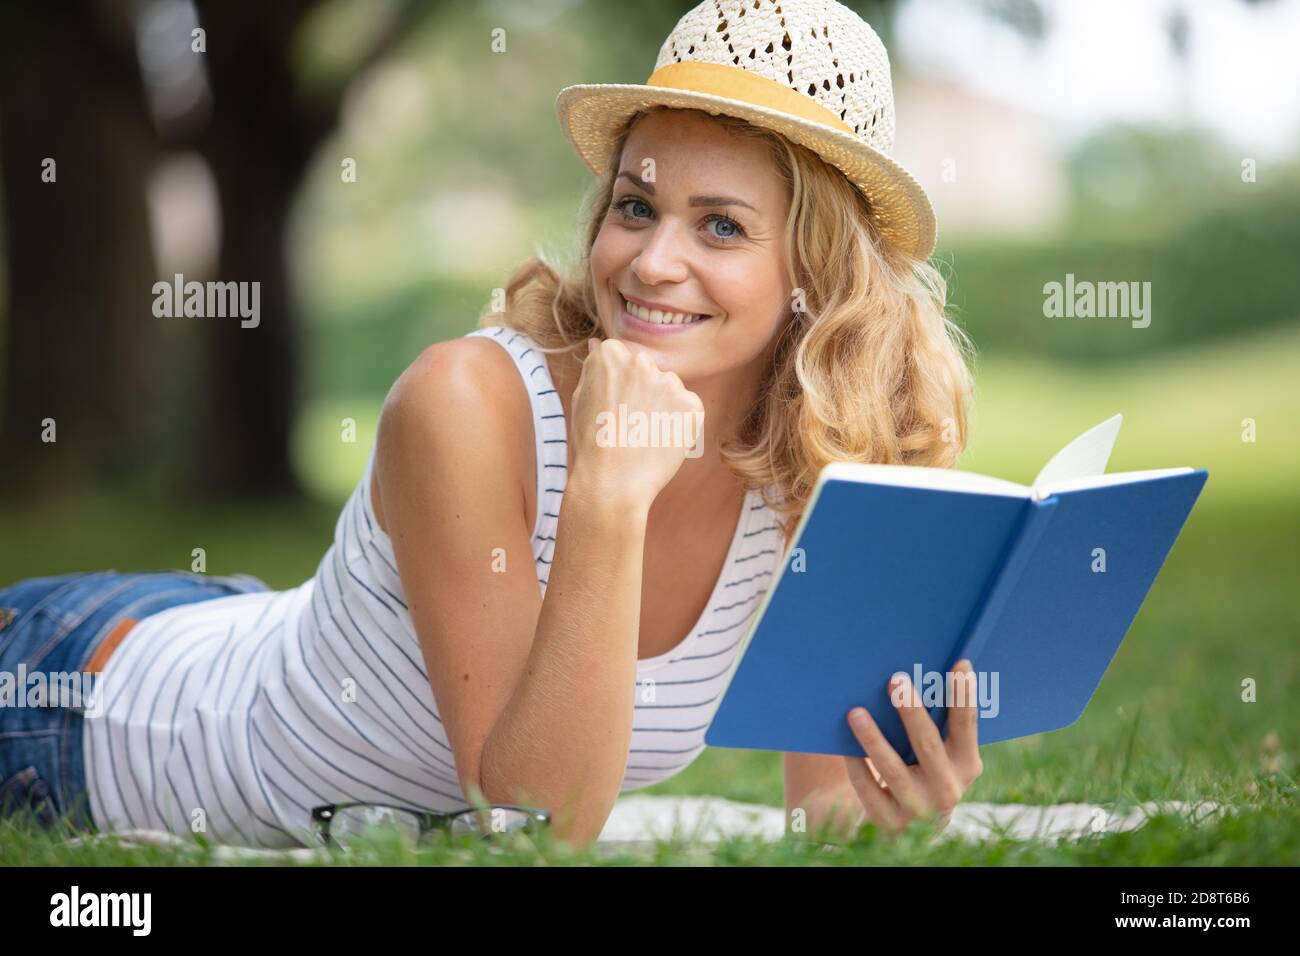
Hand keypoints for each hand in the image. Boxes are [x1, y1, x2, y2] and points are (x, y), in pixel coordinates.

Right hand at [569, 337, 704, 507]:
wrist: (611, 482)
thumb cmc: (591, 444)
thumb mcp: (581, 398)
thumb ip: (594, 367)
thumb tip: (597, 342)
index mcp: (611, 354)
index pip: (623, 358)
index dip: (618, 386)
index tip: (612, 407)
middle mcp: (642, 362)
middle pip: (649, 370)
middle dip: (642, 391)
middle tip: (628, 424)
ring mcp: (670, 382)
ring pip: (670, 388)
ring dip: (662, 406)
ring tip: (643, 436)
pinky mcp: (692, 405)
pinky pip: (688, 408)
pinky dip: (679, 423)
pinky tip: (660, 441)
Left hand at [842, 659, 982, 837]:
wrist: (916, 831)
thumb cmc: (925, 771)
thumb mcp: (942, 754)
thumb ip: (937, 724)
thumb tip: (913, 675)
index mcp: (966, 764)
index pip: (966, 726)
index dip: (964, 696)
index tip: (959, 664)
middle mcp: (948, 789)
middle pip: (928, 744)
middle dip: (912, 712)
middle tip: (895, 680)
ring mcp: (920, 810)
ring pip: (894, 770)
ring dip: (874, 738)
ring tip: (855, 712)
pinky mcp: (891, 824)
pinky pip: (869, 791)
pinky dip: (857, 767)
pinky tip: (844, 746)